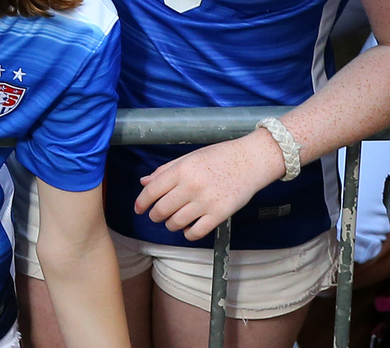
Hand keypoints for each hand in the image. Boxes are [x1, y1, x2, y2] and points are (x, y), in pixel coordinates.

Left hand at [134, 132, 285, 240]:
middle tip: (157, 215)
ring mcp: (206, 201)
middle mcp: (191, 186)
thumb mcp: (189, 157)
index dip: (141, 202)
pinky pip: (196, 232)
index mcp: (181, 170)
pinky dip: (188, 233)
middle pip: (161, 210)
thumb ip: (165, 170)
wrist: (251, 160)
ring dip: (170, 225)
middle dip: (155, 215)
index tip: (139, 209)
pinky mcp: (220, 214)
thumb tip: (144, 182)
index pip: (152, 191)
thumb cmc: (220, 156)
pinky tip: (189, 228)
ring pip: (176, 223)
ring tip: (173, 221)